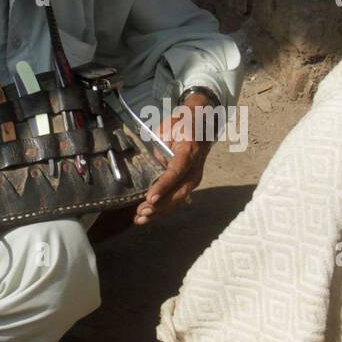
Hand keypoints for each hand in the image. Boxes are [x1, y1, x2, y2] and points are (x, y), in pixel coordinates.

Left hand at [134, 92, 213, 225]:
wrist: (200, 122)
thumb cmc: (181, 124)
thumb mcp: (166, 130)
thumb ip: (159, 150)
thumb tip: (154, 170)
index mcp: (190, 151)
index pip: (176, 173)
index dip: (163, 187)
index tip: (150, 198)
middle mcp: (195, 168)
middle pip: (178, 192)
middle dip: (160, 205)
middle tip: (142, 212)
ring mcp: (194, 178)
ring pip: (178, 199)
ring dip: (159, 211)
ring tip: (141, 218)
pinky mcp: (189, 183)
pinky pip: (177, 198)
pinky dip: (163, 208)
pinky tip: (148, 216)